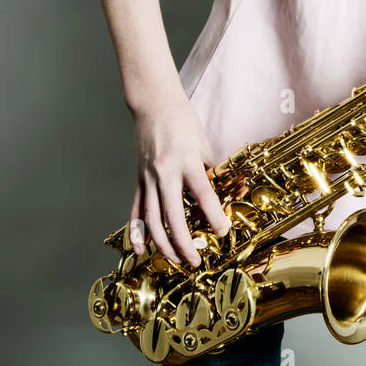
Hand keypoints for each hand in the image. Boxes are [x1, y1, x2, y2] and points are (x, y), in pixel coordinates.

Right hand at [128, 90, 231, 267]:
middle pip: (172, 215)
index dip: (214, 215)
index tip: (223, 231)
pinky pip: (136, 210)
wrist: (154, 105)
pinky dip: (137, 231)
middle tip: (195, 261)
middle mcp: (165, 172)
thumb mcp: (206, 145)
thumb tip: (229, 196)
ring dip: (162, 244)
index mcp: (187, 161)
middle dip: (183, 242)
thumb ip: (214, 172)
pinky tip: (140, 249)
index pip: (202, 194)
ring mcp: (148, 178)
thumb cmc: (184, 123)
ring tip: (175, 260)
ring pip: (151, 219)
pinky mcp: (138, 180)